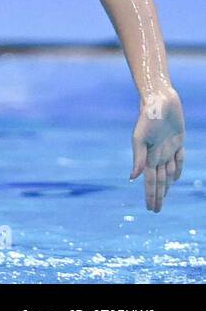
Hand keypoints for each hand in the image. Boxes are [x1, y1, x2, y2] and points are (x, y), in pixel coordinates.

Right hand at [131, 87, 184, 211]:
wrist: (159, 99)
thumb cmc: (147, 117)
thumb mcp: (140, 138)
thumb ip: (138, 158)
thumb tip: (132, 178)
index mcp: (149, 156)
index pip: (151, 182)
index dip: (151, 196)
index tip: (150, 210)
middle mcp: (158, 155)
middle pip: (159, 181)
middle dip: (157, 196)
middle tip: (155, 211)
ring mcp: (168, 150)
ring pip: (168, 173)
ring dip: (166, 187)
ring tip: (163, 198)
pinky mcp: (177, 142)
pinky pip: (179, 160)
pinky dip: (178, 170)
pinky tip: (175, 178)